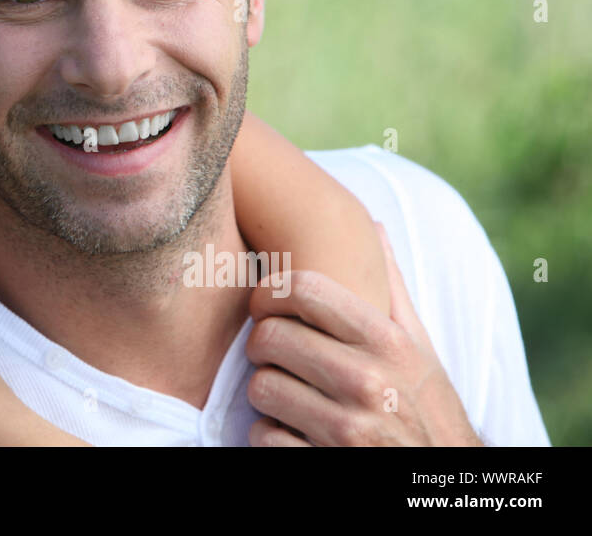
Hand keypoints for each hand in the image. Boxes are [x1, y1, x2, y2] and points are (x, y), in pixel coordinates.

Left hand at [245, 224, 480, 445]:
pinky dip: (270, 437)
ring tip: (290, 395)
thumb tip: (375, 226)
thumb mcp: (421, 349)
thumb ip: (391, 288)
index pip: (302, 289)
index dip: (269, 293)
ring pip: (260, 387)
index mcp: (387, 343)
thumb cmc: (427, 409)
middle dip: (264, 346)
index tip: (267, 307)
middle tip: (275, 355)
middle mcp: (368, 382)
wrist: (446, 480)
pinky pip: (263, 436)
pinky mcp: (324, 464)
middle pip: (269, 336)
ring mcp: (346, 428)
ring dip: (266, 394)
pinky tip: (295, 433)